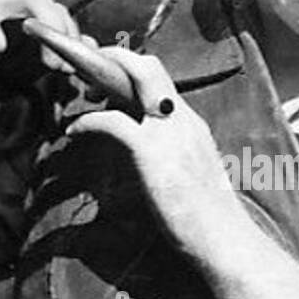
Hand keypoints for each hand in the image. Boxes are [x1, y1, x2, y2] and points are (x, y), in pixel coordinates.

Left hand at [64, 46, 247, 261]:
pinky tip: (73, 131)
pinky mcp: (152, 151)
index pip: (161, 80)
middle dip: (115, 59)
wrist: (225, 239)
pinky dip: (87, 120)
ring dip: (101, 77)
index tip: (109, 86)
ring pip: (135, 77)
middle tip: (88, 76)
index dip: (132, 73)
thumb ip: (174, 158)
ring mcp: (169, 132)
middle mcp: (182, 119)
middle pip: (148, 65)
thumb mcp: (192, 176)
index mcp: (191, 124)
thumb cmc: (210, 219)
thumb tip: (155, 163)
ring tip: (81, 95)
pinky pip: (112, 120)